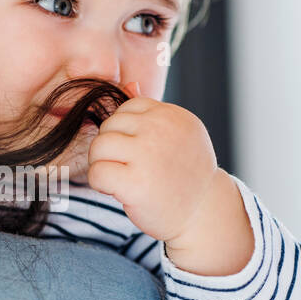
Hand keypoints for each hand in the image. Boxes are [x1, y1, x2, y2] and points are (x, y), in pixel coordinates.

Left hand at [87, 84, 253, 276]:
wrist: (203, 214)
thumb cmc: (185, 175)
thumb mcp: (177, 136)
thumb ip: (153, 114)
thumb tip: (130, 85)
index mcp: (173, 116)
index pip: (127, 108)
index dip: (124, 131)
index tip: (136, 152)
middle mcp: (162, 130)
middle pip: (109, 125)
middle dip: (110, 147)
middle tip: (126, 167)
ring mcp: (148, 155)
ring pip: (99, 146)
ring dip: (102, 164)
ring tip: (120, 177)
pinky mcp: (136, 182)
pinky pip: (97, 172)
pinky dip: (101, 184)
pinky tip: (117, 191)